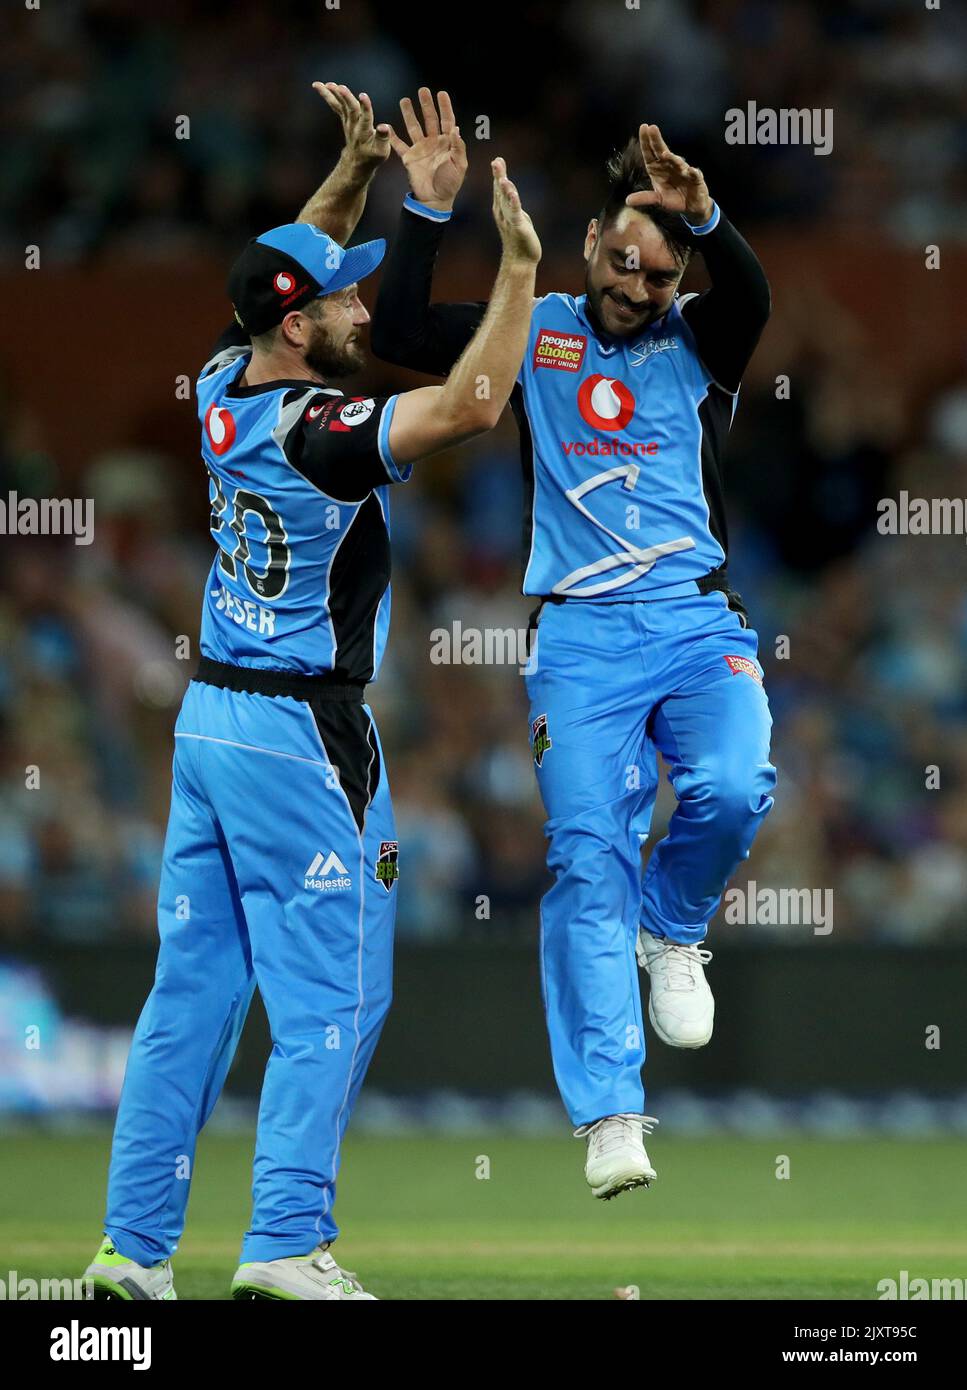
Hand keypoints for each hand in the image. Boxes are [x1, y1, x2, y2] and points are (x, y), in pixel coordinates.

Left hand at [312, 82, 389, 170]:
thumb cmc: (372, 156)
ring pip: (340, 105)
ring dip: (333, 95)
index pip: (365, 118)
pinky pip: (336, 105)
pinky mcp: (344, 118)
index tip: (363, 96)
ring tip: (327, 84)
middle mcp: (354, 125)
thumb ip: (383, 137)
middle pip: (350, 109)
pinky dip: (329, 95)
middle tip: (340, 87)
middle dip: (346, 98)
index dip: (365, 107)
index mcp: (365, 132)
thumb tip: (384, 126)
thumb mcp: (382, 151)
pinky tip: (323, 85)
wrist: (357, 162)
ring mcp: (347, 121)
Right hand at [387, 88, 467, 210]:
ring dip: (409, 114)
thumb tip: (456, 129)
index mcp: (447, 143)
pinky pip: (399, 145)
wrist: (434, 200)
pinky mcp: (409, 158)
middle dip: (426, 105)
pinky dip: (393, 137)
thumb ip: (458, 147)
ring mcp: (421, 149)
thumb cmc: (450, 184)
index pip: (447, 121)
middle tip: (423, 91)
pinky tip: (387, 126)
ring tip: (405, 100)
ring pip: (414, 127)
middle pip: (430, 119)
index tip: (441, 93)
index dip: (445, 107)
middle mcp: (433, 143)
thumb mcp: (459, 166)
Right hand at [491, 158, 540, 264]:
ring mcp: (509, 219)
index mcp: (502, 209)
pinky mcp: (518, 226)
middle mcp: (503, 213)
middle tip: (496, 162)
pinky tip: (513, 193)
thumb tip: (510, 192)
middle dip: (498, 176)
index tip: (497, 160)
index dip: (498, 174)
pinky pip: (515, 212)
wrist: (520, 260)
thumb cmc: (519, 239)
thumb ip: (513, 204)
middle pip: (500, 191)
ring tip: (502, 177)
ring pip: (506, 201)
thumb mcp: (516, 216)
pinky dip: (513, 202)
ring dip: (504, 189)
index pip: (499, 188)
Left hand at [626, 123, 712, 223]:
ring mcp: (683, 171)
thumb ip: (644, 198)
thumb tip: (627, 201)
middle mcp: (670, 166)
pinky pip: (694, 174)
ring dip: (672, 158)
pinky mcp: (696, 179)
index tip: (643, 128)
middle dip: (657, 140)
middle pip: (662, 151)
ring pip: (677, 162)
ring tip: (665, 154)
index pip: (650, 153)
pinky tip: (691, 170)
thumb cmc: (674, 198)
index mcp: (658, 169)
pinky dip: (693, 172)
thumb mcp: (657, 199)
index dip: (646, 142)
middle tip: (652, 128)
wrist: (691, 206)